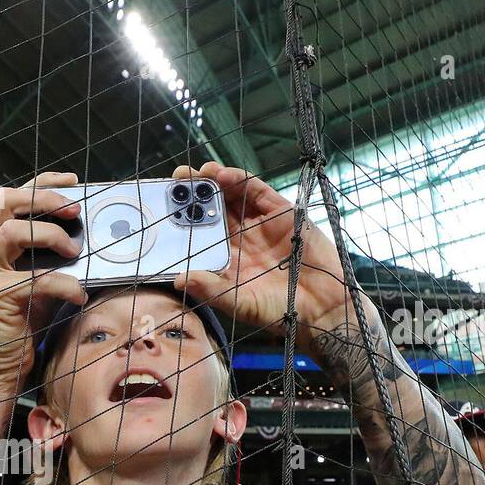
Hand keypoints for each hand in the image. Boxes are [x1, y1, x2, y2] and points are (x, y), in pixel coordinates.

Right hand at [0, 171, 86, 383]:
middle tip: (75, 212)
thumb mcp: (36, 282)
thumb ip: (48, 257)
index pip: (9, 198)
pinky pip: (34, 279)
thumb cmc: (22, 324)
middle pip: (3, 202)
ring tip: (74, 251)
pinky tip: (78, 294)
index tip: (72, 183)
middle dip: (45, 200)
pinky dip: (63, 284)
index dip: (42, 184)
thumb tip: (86, 236)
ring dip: (50, 235)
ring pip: (11, 231)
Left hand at [170, 162, 350, 343]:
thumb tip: (179, 280)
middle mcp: (241, 238)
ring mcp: (260, 223)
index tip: (163, 208)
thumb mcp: (238, 304)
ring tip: (196, 173)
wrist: (321, 308)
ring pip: (233, 195)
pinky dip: (239, 180)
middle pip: (213, 209)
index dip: (183, 219)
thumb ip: (211, 290)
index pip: (199, 233)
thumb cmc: (279, 311)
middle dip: (194, 193)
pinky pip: (257, 191)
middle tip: (175, 180)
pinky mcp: (282, 213)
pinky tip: (222, 176)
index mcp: (227, 258)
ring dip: (214, 181)